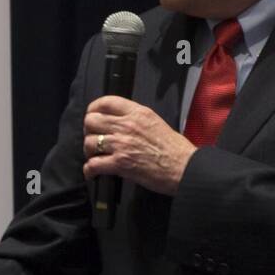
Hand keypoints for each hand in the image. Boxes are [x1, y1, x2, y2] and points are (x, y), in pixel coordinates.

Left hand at [82, 95, 196, 195]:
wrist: (184, 168)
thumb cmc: (174, 148)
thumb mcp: (155, 122)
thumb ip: (135, 118)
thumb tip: (117, 121)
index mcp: (137, 113)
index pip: (105, 102)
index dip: (93, 109)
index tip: (93, 116)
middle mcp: (127, 125)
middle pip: (91, 121)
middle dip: (89, 131)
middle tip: (95, 138)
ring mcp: (122, 144)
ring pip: (89, 142)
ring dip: (89, 151)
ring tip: (96, 156)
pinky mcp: (120, 164)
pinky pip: (93, 164)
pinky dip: (89, 170)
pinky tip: (93, 173)